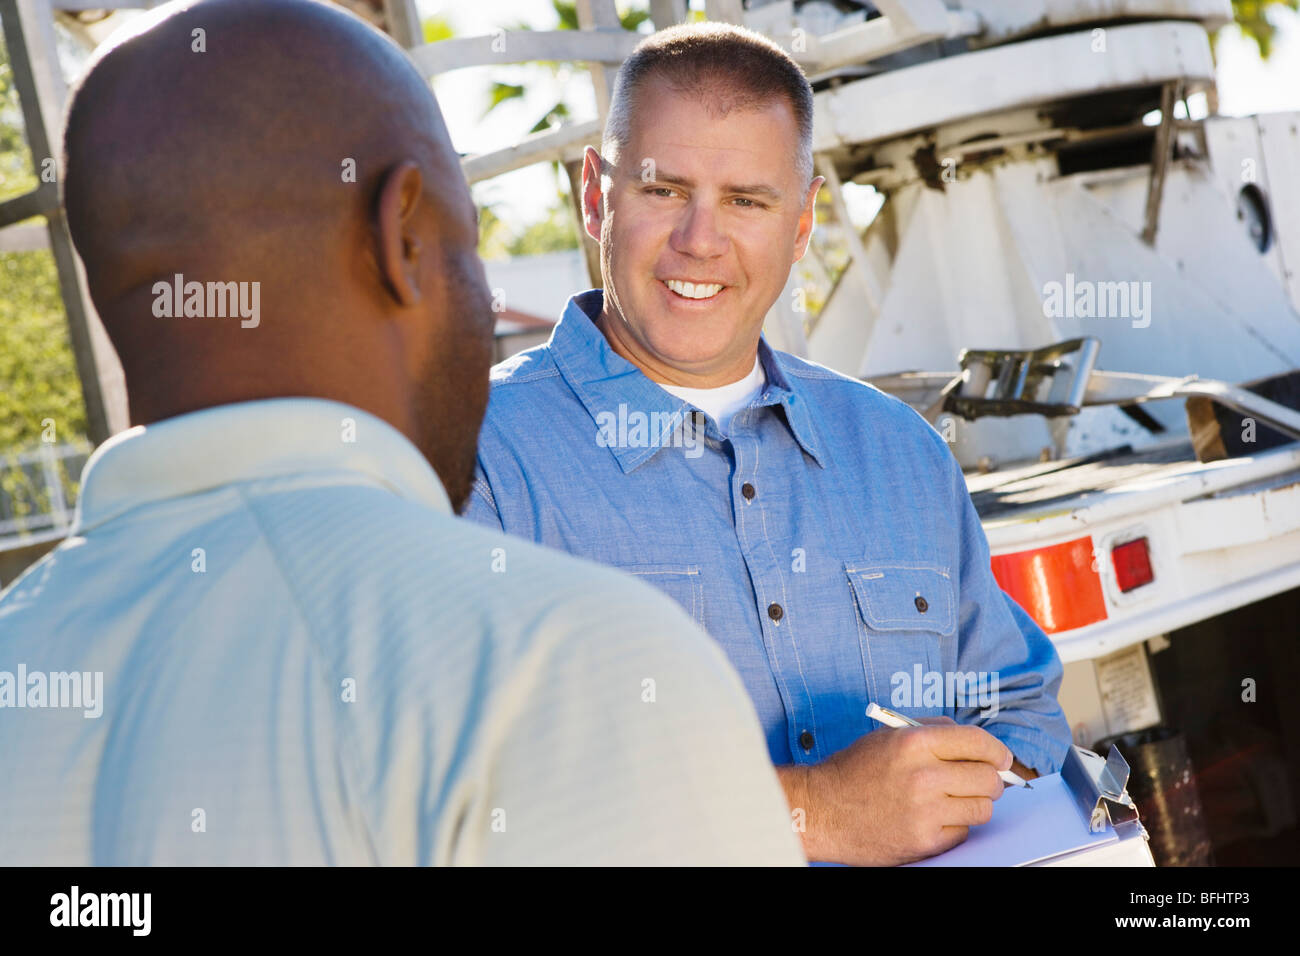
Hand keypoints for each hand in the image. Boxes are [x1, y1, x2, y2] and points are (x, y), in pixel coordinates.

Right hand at [779, 723, 1011, 865]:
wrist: (822, 810)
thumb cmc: (855, 770)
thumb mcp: (889, 736)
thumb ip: (934, 731)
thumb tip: (979, 744)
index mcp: (915, 742)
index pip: (978, 742)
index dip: (996, 751)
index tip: (1001, 758)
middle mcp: (923, 775)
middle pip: (987, 778)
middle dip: (990, 780)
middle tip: (980, 782)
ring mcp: (925, 811)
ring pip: (982, 808)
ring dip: (973, 804)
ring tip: (951, 801)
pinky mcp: (924, 840)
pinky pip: (963, 832)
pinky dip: (954, 826)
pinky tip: (932, 818)